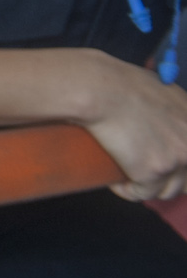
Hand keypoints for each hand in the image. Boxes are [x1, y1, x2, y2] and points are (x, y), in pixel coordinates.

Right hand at [78, 53, 186, 199]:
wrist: (99, 90)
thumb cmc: (119, 82)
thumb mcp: (161, 89)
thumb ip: (172, 109)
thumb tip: (162, 122)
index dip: (180, 165)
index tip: (165, 166)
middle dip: (168, 179)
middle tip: (146, 173)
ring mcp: (176, 159)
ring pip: (168, 191)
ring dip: (148, 187)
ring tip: (128, 177)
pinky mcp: (152, 172)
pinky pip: (142, 194)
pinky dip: (127, 191)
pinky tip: (116, 183)